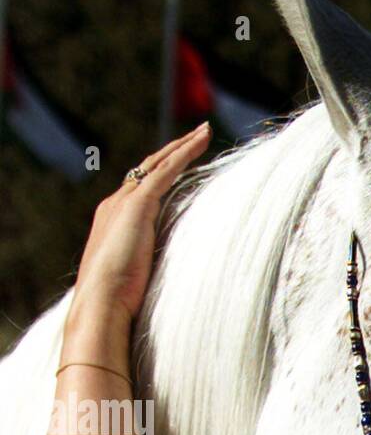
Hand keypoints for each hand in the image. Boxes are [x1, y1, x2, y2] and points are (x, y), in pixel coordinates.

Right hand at [67, 124, 212, 333]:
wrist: (101, 302)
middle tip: (197, 137)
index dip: (160, 175)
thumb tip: (163, 281)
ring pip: (158, 164)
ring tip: (204, 132)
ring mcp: (125, 202)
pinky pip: (166, 170)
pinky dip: (185, 153)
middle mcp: (115, 205)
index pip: (140, 190)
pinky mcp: (137, 204)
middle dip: (172, 152)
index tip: (179, 165)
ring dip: (182, 146)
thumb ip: (146, 268)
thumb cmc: (118, 302)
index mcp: (113, 221)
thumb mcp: (134, 279)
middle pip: (148, 169)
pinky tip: (202, 140)